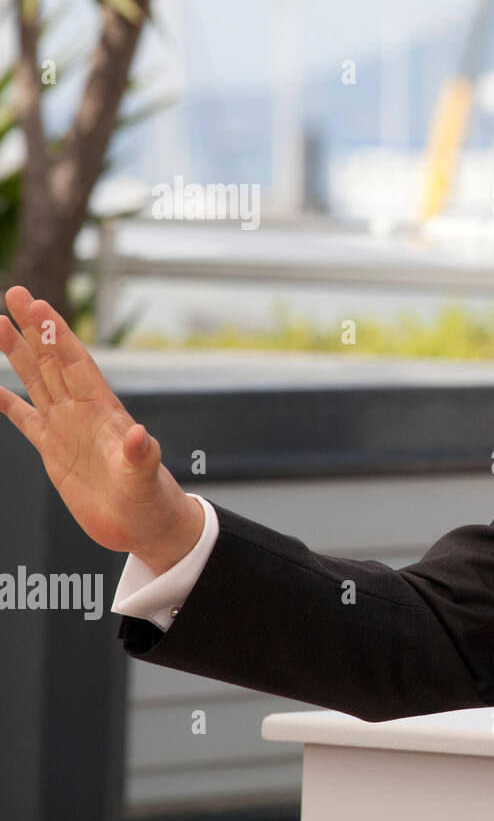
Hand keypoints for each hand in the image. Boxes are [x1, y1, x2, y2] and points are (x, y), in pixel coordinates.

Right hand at [0, 286, 203, 572]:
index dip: (58, 335)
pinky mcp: (54, 451)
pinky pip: (24, 419)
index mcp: (104, 412)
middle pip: (52, 361)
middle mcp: (83, 413)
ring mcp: (67, 429)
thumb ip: (141, 457)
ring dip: (17, 354)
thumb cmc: (151, 502)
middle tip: (15, 293)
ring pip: (35, 381)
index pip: (76, 364)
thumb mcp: (146, 479)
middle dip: (34, 328)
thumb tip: (140, 435)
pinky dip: (6, 402)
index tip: (39, 306)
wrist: (144, 527)